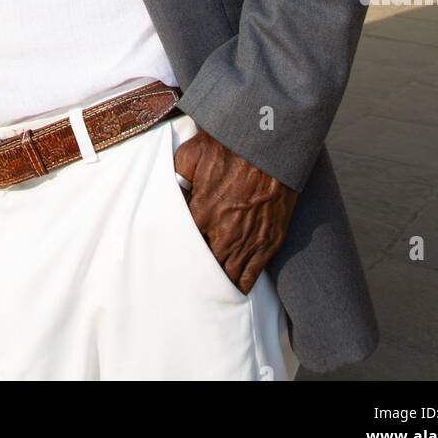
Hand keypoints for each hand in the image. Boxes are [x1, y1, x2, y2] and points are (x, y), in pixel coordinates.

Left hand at [173, 127, 298, 293]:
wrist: (269, 145)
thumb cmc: (228, 147)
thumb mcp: (191, 154)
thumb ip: (176, 176)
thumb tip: (167, 191)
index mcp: (201, 213)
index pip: (184, 246)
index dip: (178, 253)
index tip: (172, 260)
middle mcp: (224, 232)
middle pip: (207, 267)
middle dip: (198, 275)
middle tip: (188, 285)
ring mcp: (249, 239)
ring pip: (230, 274)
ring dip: (220, 284)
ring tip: (211, 292)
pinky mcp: (269, 240)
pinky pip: (253, 272)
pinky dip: (243, 282)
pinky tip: (236, 288)